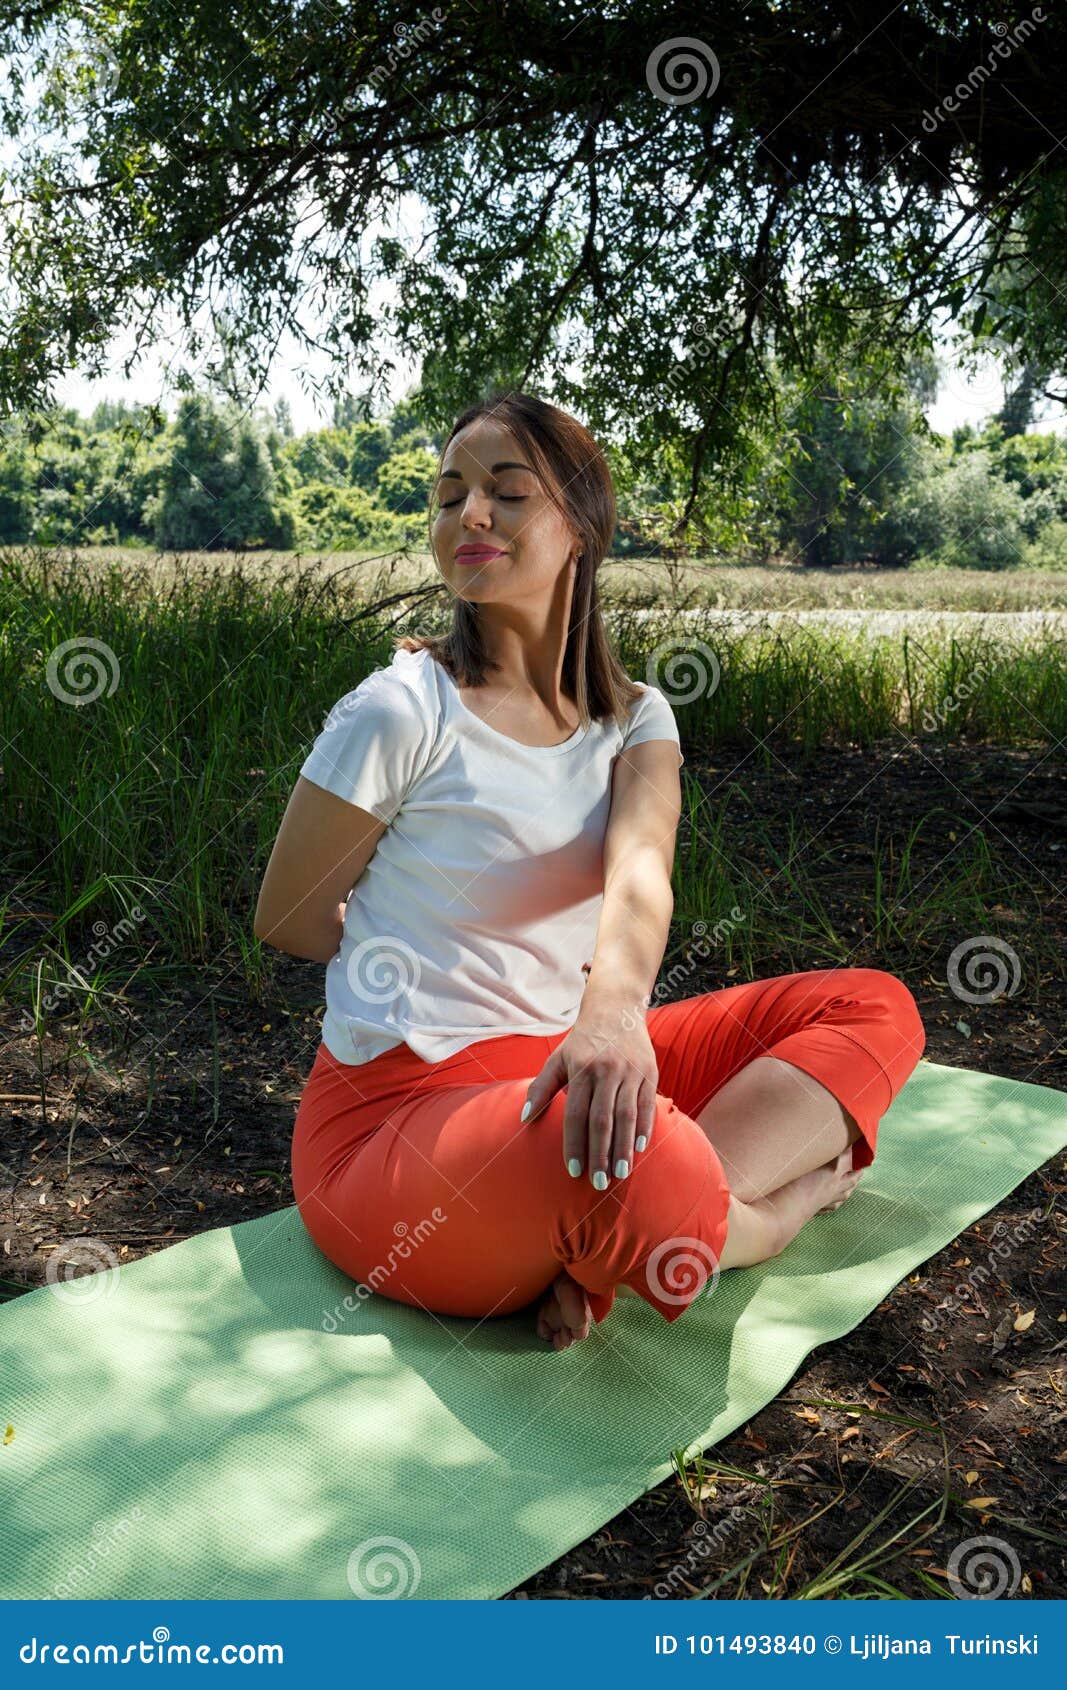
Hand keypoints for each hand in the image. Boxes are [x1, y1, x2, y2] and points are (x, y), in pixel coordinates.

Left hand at [521, 993, 658, 1187]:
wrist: (615, 1007)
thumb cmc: (581, 1040)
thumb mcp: (557, 1058)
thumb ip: (541, 1088)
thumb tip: (524, 1119)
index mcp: (580, 1070)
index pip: (575, 1115)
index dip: (574, 1144)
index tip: (573, 1171)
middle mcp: (605, 1072)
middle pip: (602, 1120)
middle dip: (600, 1154)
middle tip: (599, 1183)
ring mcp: (629, 1072)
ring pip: (626, 1116)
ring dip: (624, 1147)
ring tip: (621, 1173)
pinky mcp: (649, 1072)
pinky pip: (647, 1104)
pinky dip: (644, 1127)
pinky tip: (639, 1148)